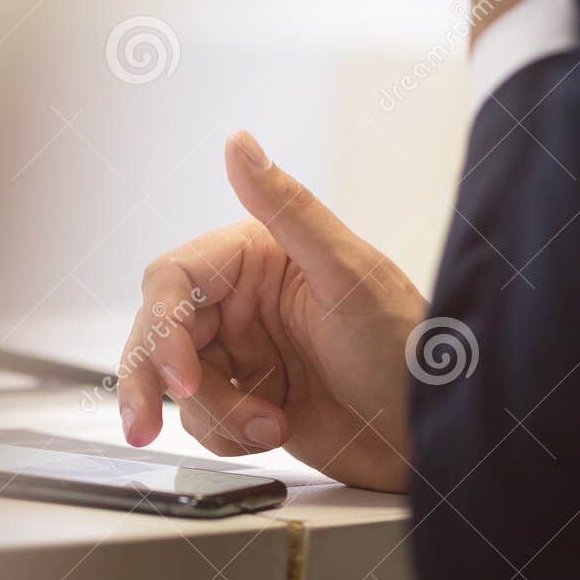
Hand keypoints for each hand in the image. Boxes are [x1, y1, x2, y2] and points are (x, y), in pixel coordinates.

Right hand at [117, 131, 425, 492]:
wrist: (433, 430)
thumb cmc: (407, 347)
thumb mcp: (348, 274)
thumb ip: (289, 208)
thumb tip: (239, 143)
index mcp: (254, 258)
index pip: (172, 281)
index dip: (163, 329)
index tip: (184, 377)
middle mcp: (241, 304)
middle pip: (157, 336)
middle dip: (154, 383)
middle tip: (146, 426)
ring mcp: (244, 357)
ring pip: (179, 387)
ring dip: (217, 416)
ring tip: (272, 424)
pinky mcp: (250, 404)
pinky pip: (204, 424)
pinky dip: (231, 437)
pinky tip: (278, 430)